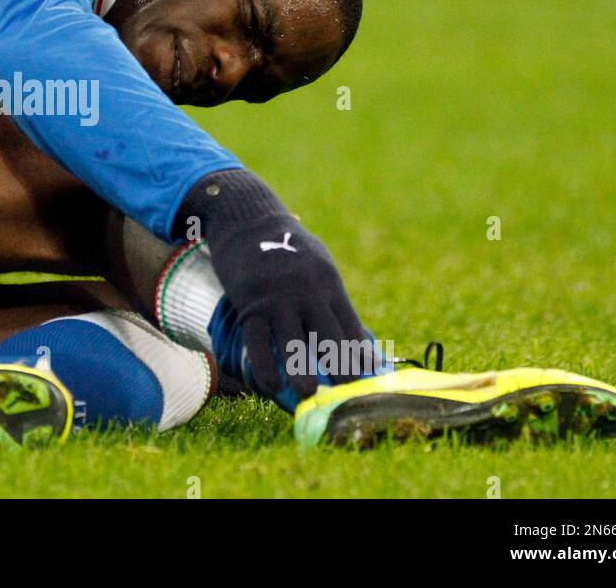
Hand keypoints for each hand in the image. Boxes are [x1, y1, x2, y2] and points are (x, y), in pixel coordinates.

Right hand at [178, 170, 370, 399]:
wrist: (246, 218)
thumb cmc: (284, 245)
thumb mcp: (317, 262)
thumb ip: (329, 296)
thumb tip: (349, 332)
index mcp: (329, 283)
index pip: (351, 327)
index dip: (361, 357)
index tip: (370, 381)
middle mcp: (307, 292)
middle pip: (328, 340)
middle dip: (340, 371)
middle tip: (347, 398)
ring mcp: (278, 299)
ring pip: (293, 345)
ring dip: (303, 375)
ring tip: (310, 397)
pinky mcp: (250, 304)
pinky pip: (259, 343)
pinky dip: (265, 368)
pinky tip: (271, 386)